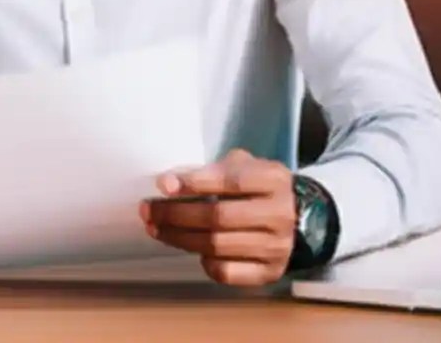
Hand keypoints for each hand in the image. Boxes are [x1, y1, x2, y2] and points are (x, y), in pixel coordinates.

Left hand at [140, 149, 296, 285]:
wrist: (293, 218)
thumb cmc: (254, 187)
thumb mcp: (238, 166)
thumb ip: (206, 171)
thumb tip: (168, 184)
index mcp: (273, 180)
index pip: (232, 181)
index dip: (195, 183)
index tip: (162, 185)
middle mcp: (280, 215)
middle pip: (218, 217)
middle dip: (175, 214)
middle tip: (147, 211)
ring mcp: (277, 247)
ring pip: (216, 246)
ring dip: (178, 238)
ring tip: (156, 229)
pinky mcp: (269, 273)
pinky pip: (226, 271)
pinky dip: (204, 262)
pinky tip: (193, 249)